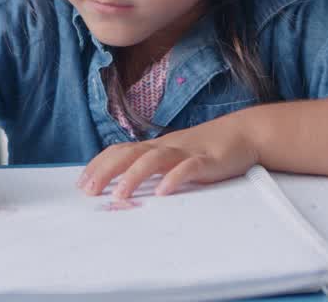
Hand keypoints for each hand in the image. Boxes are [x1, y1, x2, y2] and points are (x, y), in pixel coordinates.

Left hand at [77, 111, 258, 199]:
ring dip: (133, 177)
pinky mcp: (207, 160)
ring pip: (154, 159)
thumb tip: (126, 183)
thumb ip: (154, 166)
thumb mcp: (175, 155)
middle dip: (106, 171)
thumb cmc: (207, 147)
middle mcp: (166, 146)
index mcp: (156, 146)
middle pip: (130, 153)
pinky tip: (163, 191)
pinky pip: (188, 168)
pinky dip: (174, 178)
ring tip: (119, 195)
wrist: (245, 132)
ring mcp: (186, 152)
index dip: (99, 165)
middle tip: (89, 190)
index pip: (120, 151)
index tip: (82, 182)